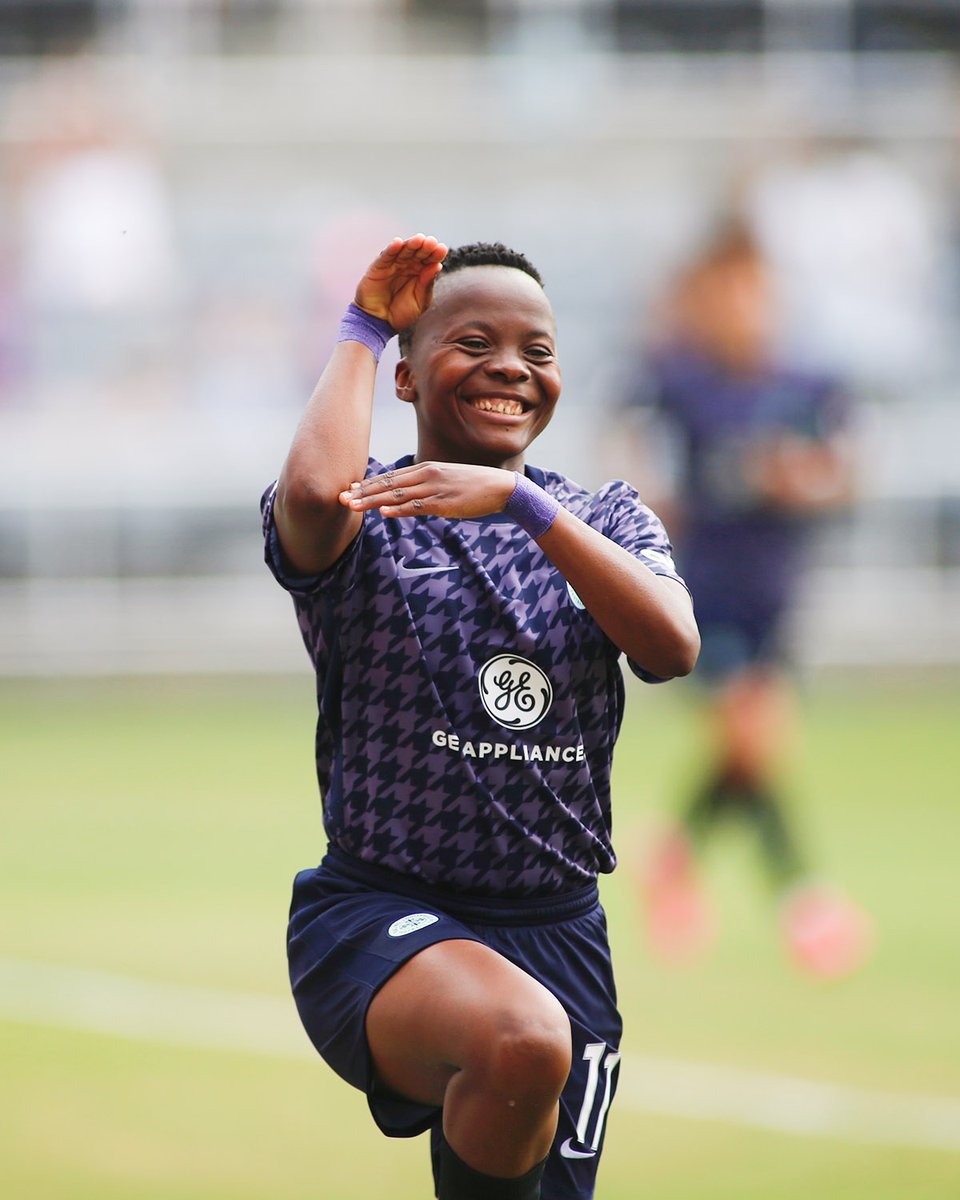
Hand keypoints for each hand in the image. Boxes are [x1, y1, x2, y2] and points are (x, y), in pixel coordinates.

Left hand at [339, 461, 515, 518]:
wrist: (501, 488)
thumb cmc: (474, 486)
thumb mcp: (447, 480)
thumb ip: (427, 485)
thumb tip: (410, 495)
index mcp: (426, 468)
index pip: (391, 476)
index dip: (369, 483)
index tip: (349, 487)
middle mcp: (426, 475)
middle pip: (388, 484)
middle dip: (362, 491)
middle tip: (340, 497)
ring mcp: (434, 489)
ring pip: (396, 496)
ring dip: (372, 502)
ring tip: (352, 506)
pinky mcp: (444, 504)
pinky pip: (416, 507)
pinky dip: (398, 510)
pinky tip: (382, 513)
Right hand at [354, 234, 446, 331]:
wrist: (379, 323)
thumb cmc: (401, 314)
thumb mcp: (420, 301)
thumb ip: (427, 284)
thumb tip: (438, 266)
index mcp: (421, 273)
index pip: (429, 260)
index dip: (435, 254)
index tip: (442, 249)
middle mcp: (408, 266)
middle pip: (418, 253)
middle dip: (425, 247)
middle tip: (431, 242)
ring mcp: (393, 265)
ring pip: (403, 251)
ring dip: (411, 244)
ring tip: (418, 240)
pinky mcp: (379, 267)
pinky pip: (386, 256)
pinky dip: (392, 249)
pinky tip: (398, 243)